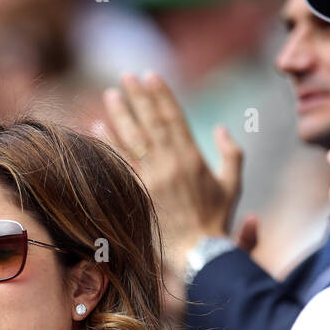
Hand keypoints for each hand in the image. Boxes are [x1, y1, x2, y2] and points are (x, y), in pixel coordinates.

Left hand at [100, 71, 242, 276]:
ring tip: (110, 95)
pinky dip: (108, 144)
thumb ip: (232, 154)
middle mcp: (171, 163)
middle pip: (150, 122)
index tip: (150, 75)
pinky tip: (97, 128)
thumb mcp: (232, 185)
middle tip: (125, 77)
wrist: (198, 253)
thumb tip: (223, 129)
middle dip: (138, 97)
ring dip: (120, 114)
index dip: (161, 95)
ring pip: (133, 139)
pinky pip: (120, 164)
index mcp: (193, 157)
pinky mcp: (138, 195)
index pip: (174, 117)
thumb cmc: (216, 222)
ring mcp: (152, 179)